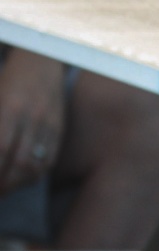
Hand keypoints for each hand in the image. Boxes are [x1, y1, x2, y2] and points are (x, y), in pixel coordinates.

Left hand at [0, 52, 65, 193]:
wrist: (40, 61)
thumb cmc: (9, 80)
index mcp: (11, 108)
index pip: (1, 150)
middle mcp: (33, 118)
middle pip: (19, 162)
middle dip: (4, 183)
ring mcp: (49, 123)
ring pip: (36, 163)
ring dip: (19, 183)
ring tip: (6, 189)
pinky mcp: (60, 127)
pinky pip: (50, 157)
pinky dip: (36, 174)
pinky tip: (24, 178)